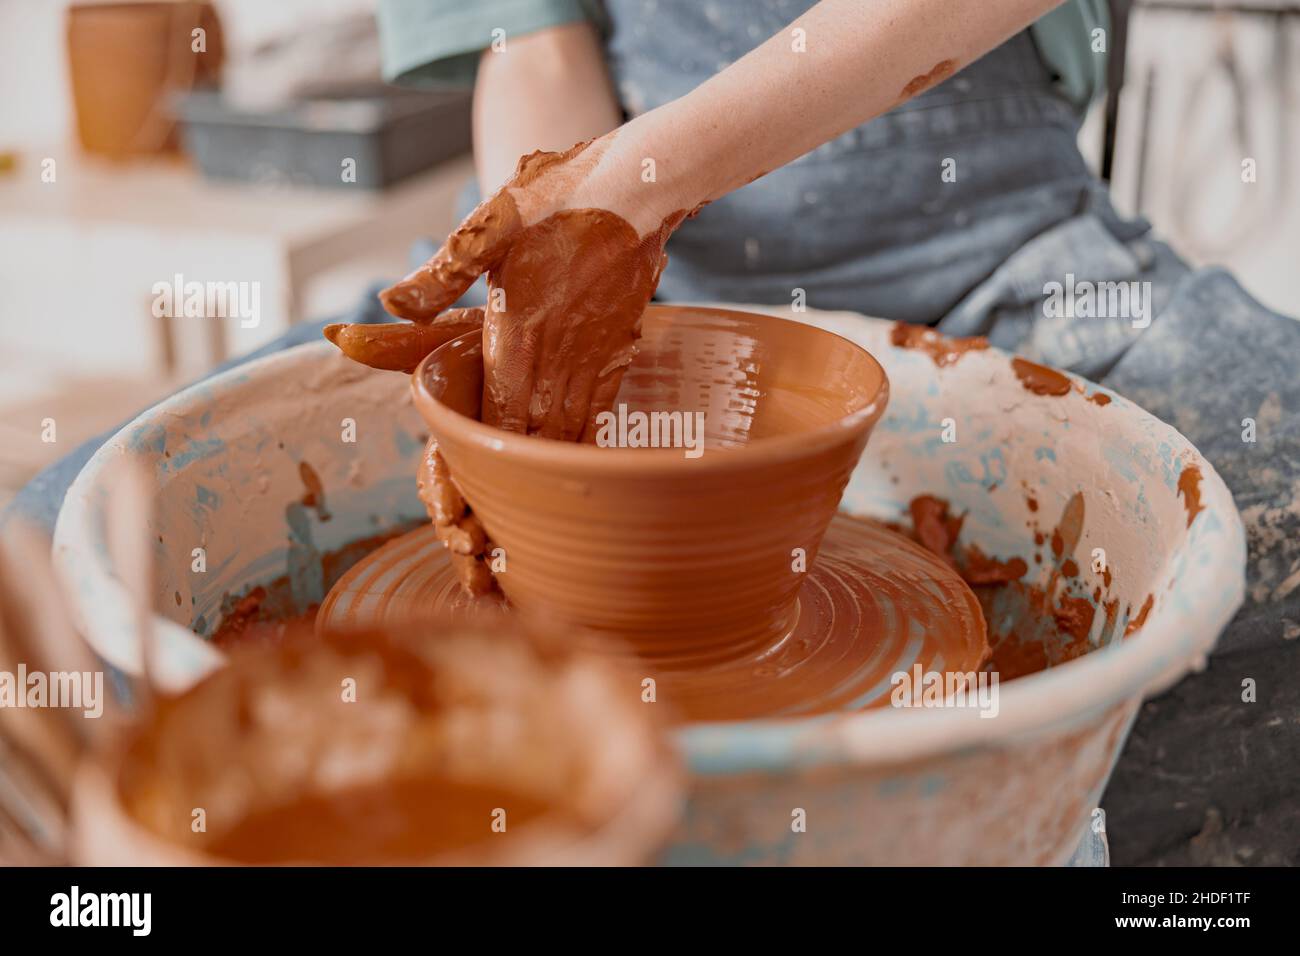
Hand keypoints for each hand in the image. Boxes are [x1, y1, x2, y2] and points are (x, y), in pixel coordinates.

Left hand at [329, 133, 697, 593]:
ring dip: (544, 474)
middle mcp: (559, 357)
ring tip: (524, 513)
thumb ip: (443, 271)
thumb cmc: (563, 194)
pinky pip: (595, 414)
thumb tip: (387, 302)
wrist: (644, 184)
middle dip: (509, 484)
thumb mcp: (492, 220)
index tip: (463, 493)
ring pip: (567, 434)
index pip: (495, 416)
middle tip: (488, 531)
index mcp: (520, 331)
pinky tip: (566, 461)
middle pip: (531, 440)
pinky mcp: (619, 352)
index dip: (479, 460)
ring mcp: (595, 358)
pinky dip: (577, 444)